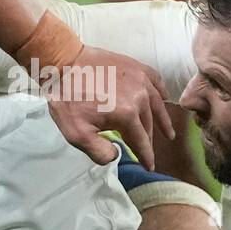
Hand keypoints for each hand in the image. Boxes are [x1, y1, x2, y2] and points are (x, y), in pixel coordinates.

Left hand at [45, 45, 173, 170]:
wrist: (62, 62)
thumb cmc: (67, 97)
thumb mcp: (76, 133)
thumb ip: (98, 151)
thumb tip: (117, 154)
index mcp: (127, 114)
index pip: (141, 141)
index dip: (146, 156)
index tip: (148, 167)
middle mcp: (140, 96)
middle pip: (148, 124)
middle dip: (148, 140)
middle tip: (148, 151)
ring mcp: (140, 79)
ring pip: (156, 104)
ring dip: (162, 120)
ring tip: (168, 133)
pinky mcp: (135, 66)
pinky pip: (156, 80)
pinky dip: (162, 92)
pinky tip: (164, 98)